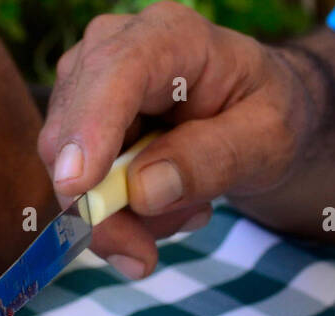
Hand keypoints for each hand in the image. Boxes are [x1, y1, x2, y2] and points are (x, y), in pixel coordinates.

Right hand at [39, 1, 307, 277]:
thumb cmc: (265, 115)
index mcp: (170, 37)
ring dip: (120, 217)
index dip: (90, 128)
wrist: (253, 117)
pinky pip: (76, 190)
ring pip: (67, 172)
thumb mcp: (268, 140)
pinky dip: (118, 217)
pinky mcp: (79, 127)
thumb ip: (213, 160)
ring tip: (188, 211)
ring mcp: (88, 89)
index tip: (77, 188)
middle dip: (100, 209)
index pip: (115, 74)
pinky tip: (165, 206)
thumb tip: (142, 191)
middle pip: (72, 134)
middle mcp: (113, 51)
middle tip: (143, 259)